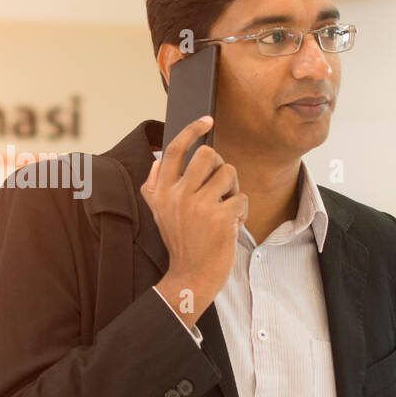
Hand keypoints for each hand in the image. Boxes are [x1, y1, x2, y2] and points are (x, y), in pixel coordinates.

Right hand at [140, 115, 247, 328]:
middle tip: (220, 186)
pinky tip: (232, 224)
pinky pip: (242, 197)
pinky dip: (242, 210)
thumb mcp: (159, 214)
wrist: (191, 276)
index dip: (192, 130)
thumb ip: (153, 187)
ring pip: (228, 173)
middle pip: (208, 154)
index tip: (206, 120)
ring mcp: (198, 206)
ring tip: (225, 208)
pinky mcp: (220, 217)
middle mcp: (177, 195)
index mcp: (162, 192)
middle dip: (220, 166)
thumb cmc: (181, 243)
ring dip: (233, 190)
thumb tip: (156, 163)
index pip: (174, 150)